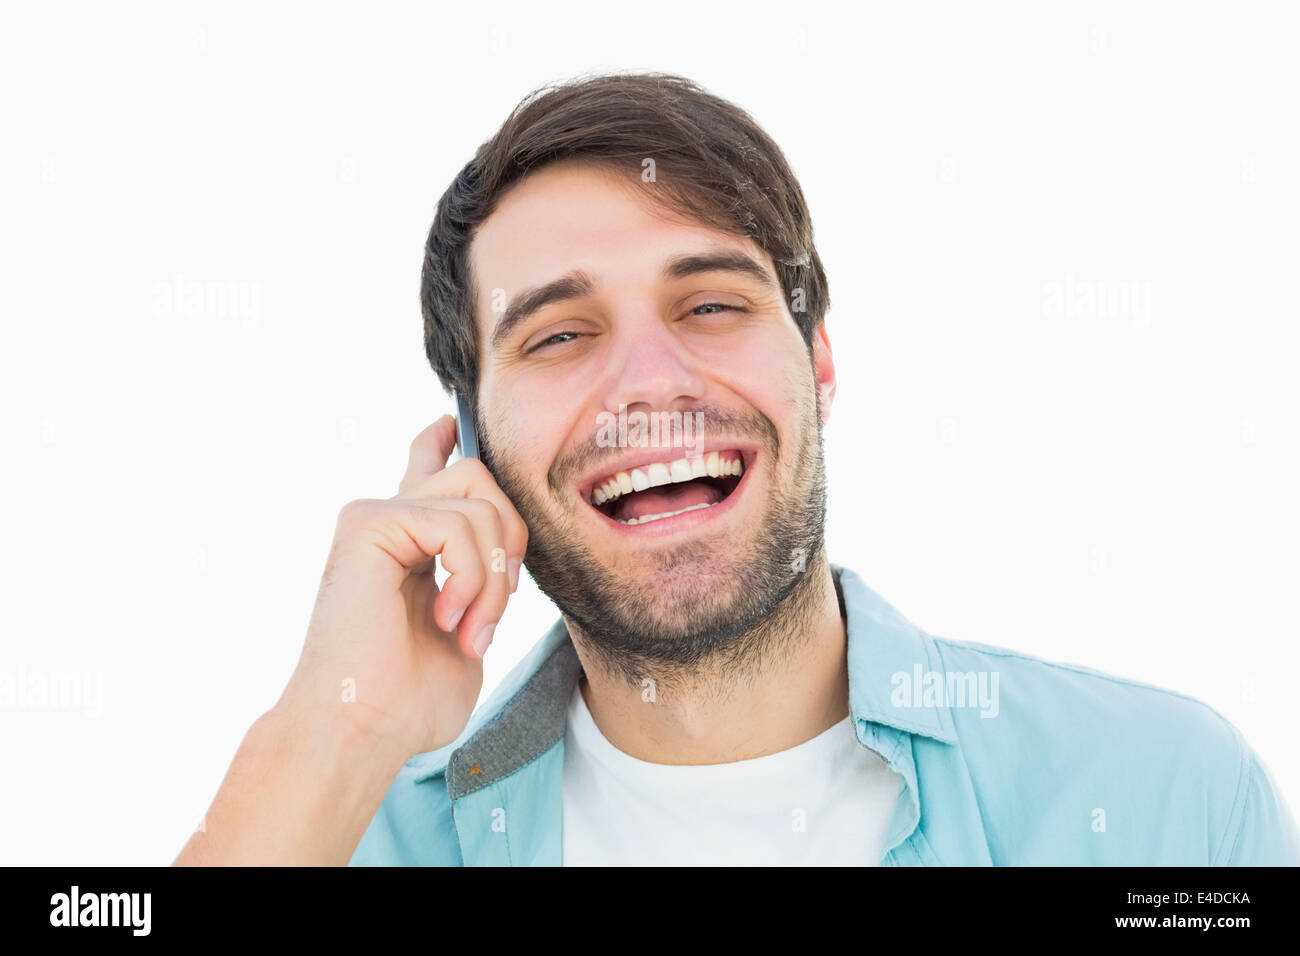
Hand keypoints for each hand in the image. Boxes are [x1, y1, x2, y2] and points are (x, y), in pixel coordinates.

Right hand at [278, 413, 527, 755]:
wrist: (359, 730)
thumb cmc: (407, 699)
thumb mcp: (465, 627)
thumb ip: (478, 577)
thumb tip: (504, 541)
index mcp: (406, 542)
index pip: (427, 465)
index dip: (446, 440)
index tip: (452, 422)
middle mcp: (388, 519)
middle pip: (482, 476)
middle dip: (512, 541)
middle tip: (494, 610)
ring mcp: (375, 516)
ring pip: (481, 502)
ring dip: (494, 578)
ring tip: (469, 631)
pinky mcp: (368, 523)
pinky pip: (459, 525)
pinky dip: (473, 578)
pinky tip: (449, 619)